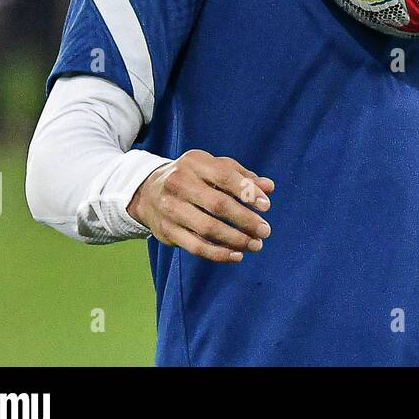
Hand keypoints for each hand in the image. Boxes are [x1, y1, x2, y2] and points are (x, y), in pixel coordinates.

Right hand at [128, 150, 275, 261]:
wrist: (148, 192)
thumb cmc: (194, 178)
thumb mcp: (215, 168)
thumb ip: (243, 177)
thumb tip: (269, 187)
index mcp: (194, 163)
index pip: (224, 176)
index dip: (247, 192)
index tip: (266, 206)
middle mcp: (178, 184)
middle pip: (217, 205)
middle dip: (245, 220)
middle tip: (265, 231)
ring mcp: (170, 209)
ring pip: (207, 229)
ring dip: (236, 240)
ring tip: (256, 244)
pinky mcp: (166, 231)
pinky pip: (195, 246)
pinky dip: (218, 254)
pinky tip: (237, 255)